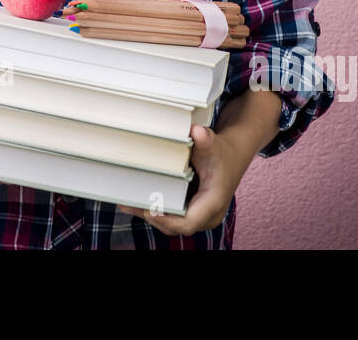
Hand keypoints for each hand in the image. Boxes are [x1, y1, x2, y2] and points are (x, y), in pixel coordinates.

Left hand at [116, 123, 250, 235]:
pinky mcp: (192, 214)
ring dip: (149, 215)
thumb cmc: (220, 153)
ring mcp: (200, 217)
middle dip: (152, 216)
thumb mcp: (213, 145)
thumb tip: (197, 131)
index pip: (189, 222)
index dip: (167, 220)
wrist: (230, 159)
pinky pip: (172, 218)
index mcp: (213, 202)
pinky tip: (135, 202)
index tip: (148, 210)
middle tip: (128, 204)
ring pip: (171, 225)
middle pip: (176, 226)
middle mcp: (208, 215)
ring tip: (126, 203)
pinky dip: (155, 212)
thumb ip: (205, 139)